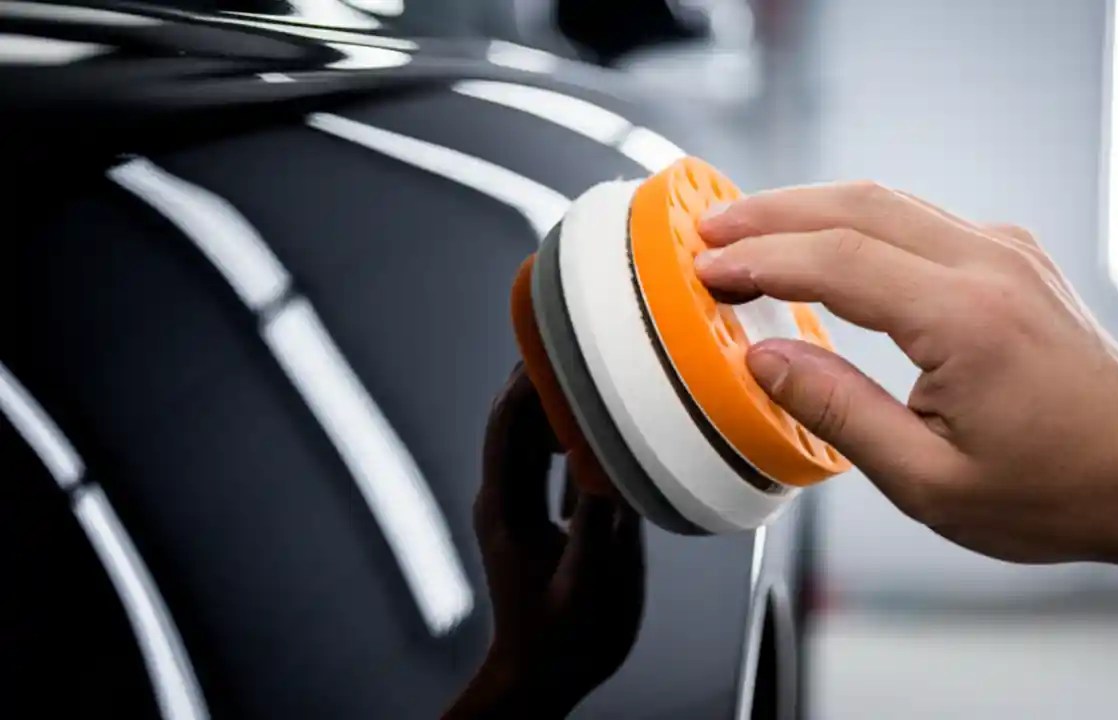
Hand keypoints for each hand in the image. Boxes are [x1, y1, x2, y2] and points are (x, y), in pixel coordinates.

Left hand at [445, 367, 643, 718]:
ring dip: (557, 400)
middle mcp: (502, 497)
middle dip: (543, 374)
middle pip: (512, 415)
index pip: (507, 422)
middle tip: (584, 338)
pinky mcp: (533, 513)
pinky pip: (545, 456)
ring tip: (597, 373)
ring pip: (527, 432)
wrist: (541, 678)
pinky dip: (569, 431)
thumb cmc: (563, 642)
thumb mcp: (591, 584)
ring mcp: (514, 504)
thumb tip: (612, 462)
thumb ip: (601, 522)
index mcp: (506, 508)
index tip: (562, 339)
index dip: (531, 377)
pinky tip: (603, 428)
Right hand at [694, 183, 1117, 565]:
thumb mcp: (930, 481)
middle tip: (708, 229)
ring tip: (745, 229)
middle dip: (770, 212)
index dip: (761, 258)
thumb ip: (838, 412)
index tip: (707, 267)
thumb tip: (764, 360)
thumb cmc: (1057, 488)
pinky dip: (851, 222)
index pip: (838, 260)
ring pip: (886, 200)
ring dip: (807, 208)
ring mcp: (1004, 252)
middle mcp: (989, 266)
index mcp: (968, 321)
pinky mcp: (1008, 256)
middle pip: (857, 205)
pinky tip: (816, 244)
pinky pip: (915, 218)